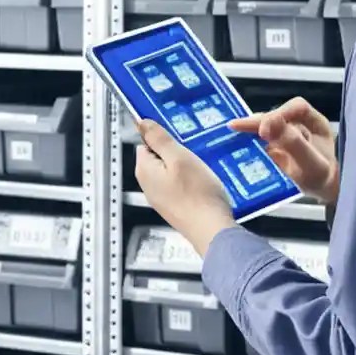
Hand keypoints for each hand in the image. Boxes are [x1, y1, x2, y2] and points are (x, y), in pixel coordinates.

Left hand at [135, 120, 236, 255]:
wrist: (212, 231)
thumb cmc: (198, 197)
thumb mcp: (179, 158)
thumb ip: (159, 139)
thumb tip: (142, 123)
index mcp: (144, 170)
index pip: (145, 142)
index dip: (163, 137)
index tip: (179, 138)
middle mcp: (148, 185)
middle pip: (159, 157)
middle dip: (177, 153)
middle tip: (193, 155)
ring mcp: (162, 197)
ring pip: (171, 171)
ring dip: (186, 167)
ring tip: (201, 171)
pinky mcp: (175, 206)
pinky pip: (180, 184)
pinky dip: (191, 181)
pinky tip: (203, 184)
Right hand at [229, 97, 339, 204]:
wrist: (321, 192)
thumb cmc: (323, 179)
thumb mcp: (314, 165)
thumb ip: (296, 145)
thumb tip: (273, 125)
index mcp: (314, 122)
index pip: (296, 107)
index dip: (279, 114)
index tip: (264, 130)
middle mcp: (298, 124)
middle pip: (275, 115)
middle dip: (256, 121)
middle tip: (236, 127)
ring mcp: (284, 135)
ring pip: (263, 126)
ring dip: (248, 129)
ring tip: (232, 131)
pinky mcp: (272, 147)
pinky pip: (258, 140)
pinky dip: (246, 142)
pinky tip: (234, 144)